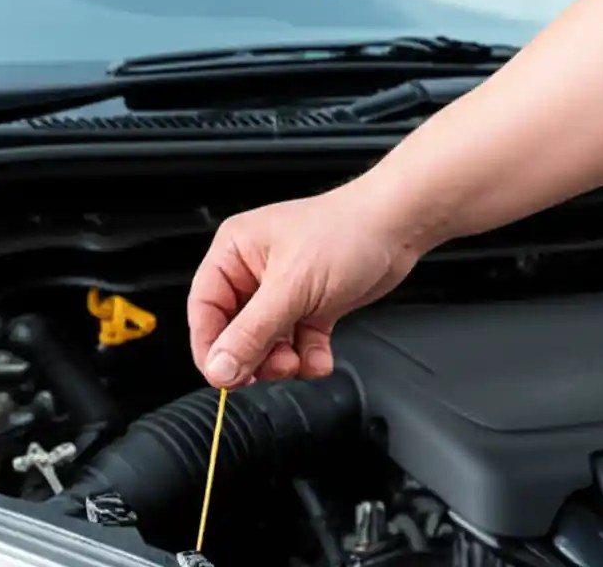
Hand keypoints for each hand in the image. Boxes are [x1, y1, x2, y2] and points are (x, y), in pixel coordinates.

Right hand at [187, 181, 426, 387]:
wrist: (398, 227)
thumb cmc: (345, 232)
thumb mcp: (291, 288)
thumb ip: (251, 334)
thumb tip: (219, 368)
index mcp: (233, 252)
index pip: (204, 308)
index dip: (209, 346)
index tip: (221, 376)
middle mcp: (253, 271)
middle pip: (234, 331)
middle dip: (254, 356)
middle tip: (274, 368)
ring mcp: (283, 291)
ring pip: (266, 343)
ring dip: (283, 360)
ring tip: (300, 360)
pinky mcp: (310, 306)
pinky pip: (296, 344)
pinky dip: (307, 356)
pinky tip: (321, 355)